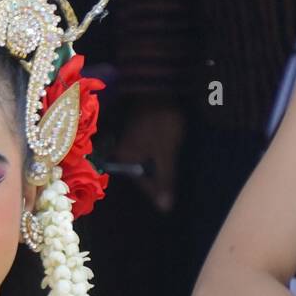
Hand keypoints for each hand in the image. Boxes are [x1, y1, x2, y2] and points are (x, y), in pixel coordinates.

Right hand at [114, 96, 185, 214]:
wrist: (157, 87)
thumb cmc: (161, 121)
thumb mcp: (167, 152)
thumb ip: (165, 179)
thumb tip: (164, 207)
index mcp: (126, 159)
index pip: (143, 184)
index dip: (159, 190)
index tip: (172, 197)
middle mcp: (121, 152)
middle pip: (142, 172)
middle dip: (158, 175)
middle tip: (174, 172)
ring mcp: (127, 140)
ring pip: (144, 160)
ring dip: (158, 163)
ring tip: (172, 159)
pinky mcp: (134, 131)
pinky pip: (144, 148)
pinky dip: (155, 151)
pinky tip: (165, 147)